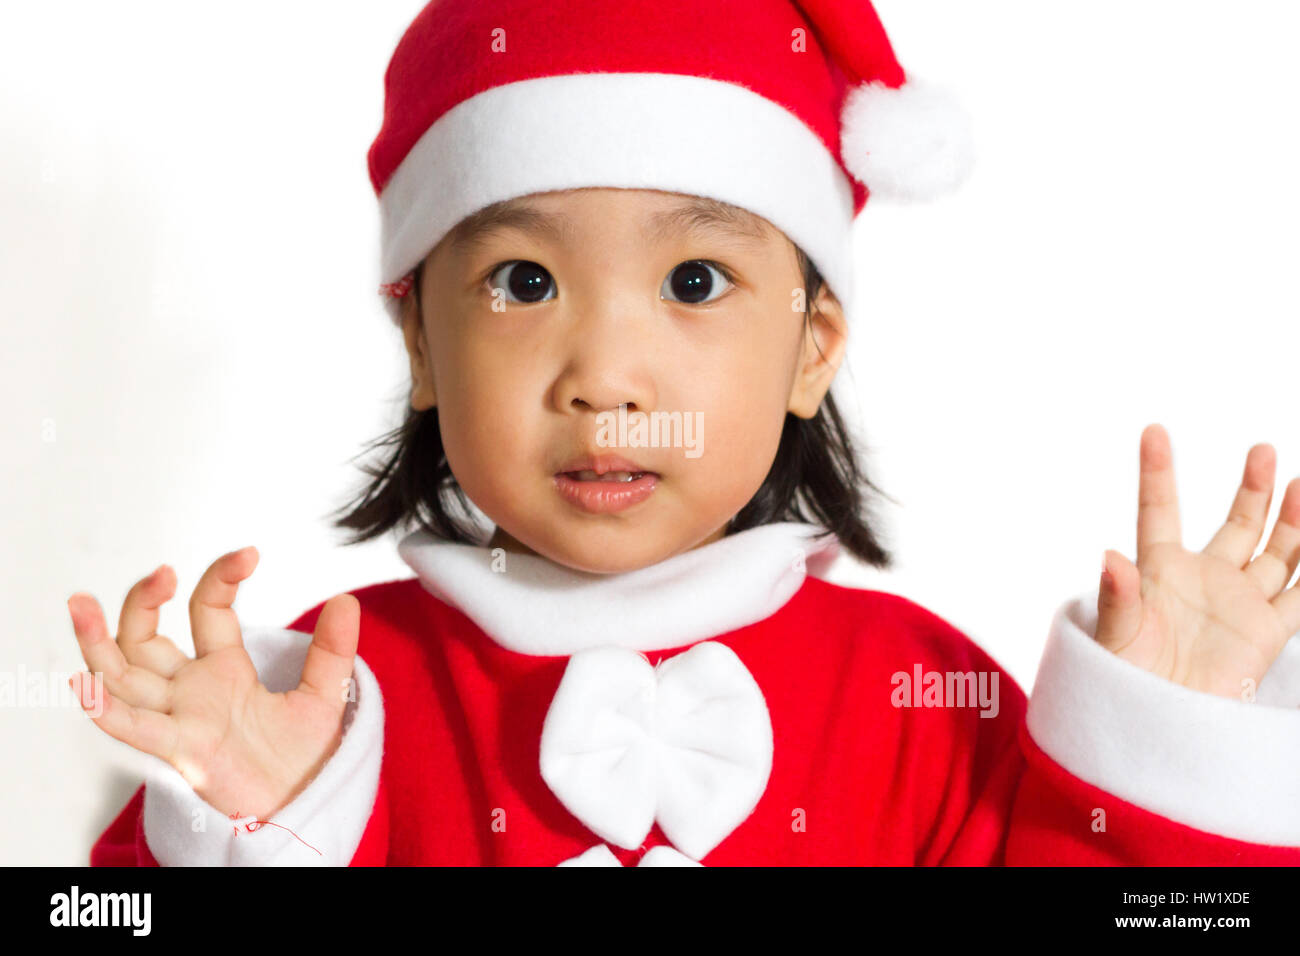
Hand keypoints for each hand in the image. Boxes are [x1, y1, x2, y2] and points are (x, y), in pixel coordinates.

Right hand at [66, 547, 359, 820]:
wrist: (303, 805)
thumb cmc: (303, 756)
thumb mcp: (324, 695)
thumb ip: (332, 651)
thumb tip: (347, 600)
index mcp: (225, 668)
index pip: (207, 609)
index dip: (220, 577)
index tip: (250, 554)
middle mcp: (191, 689)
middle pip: (144, 638)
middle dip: (141, 601)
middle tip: (161, 572)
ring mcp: (180, 717)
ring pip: (122, 675)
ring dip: (95, 642)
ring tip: (79, 602)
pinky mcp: (182, 751)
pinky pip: (135, 729)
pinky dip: (107, 710)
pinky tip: (85, 685)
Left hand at [1095, 424, 1299, 698]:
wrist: (1158, 725)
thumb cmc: (1125, 680)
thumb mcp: (1116, 635)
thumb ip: (1119, 597)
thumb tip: (1108, 558)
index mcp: (1158, 570)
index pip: (1159, 511)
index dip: (1157, 472)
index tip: (1153, 430)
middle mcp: (1204, 578)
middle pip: (1235, 524)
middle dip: (1251, 489)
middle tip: (1261, 449)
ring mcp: (1240, 602)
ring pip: (1276, 550)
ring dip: (1291, 519)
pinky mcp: (1267, 631)